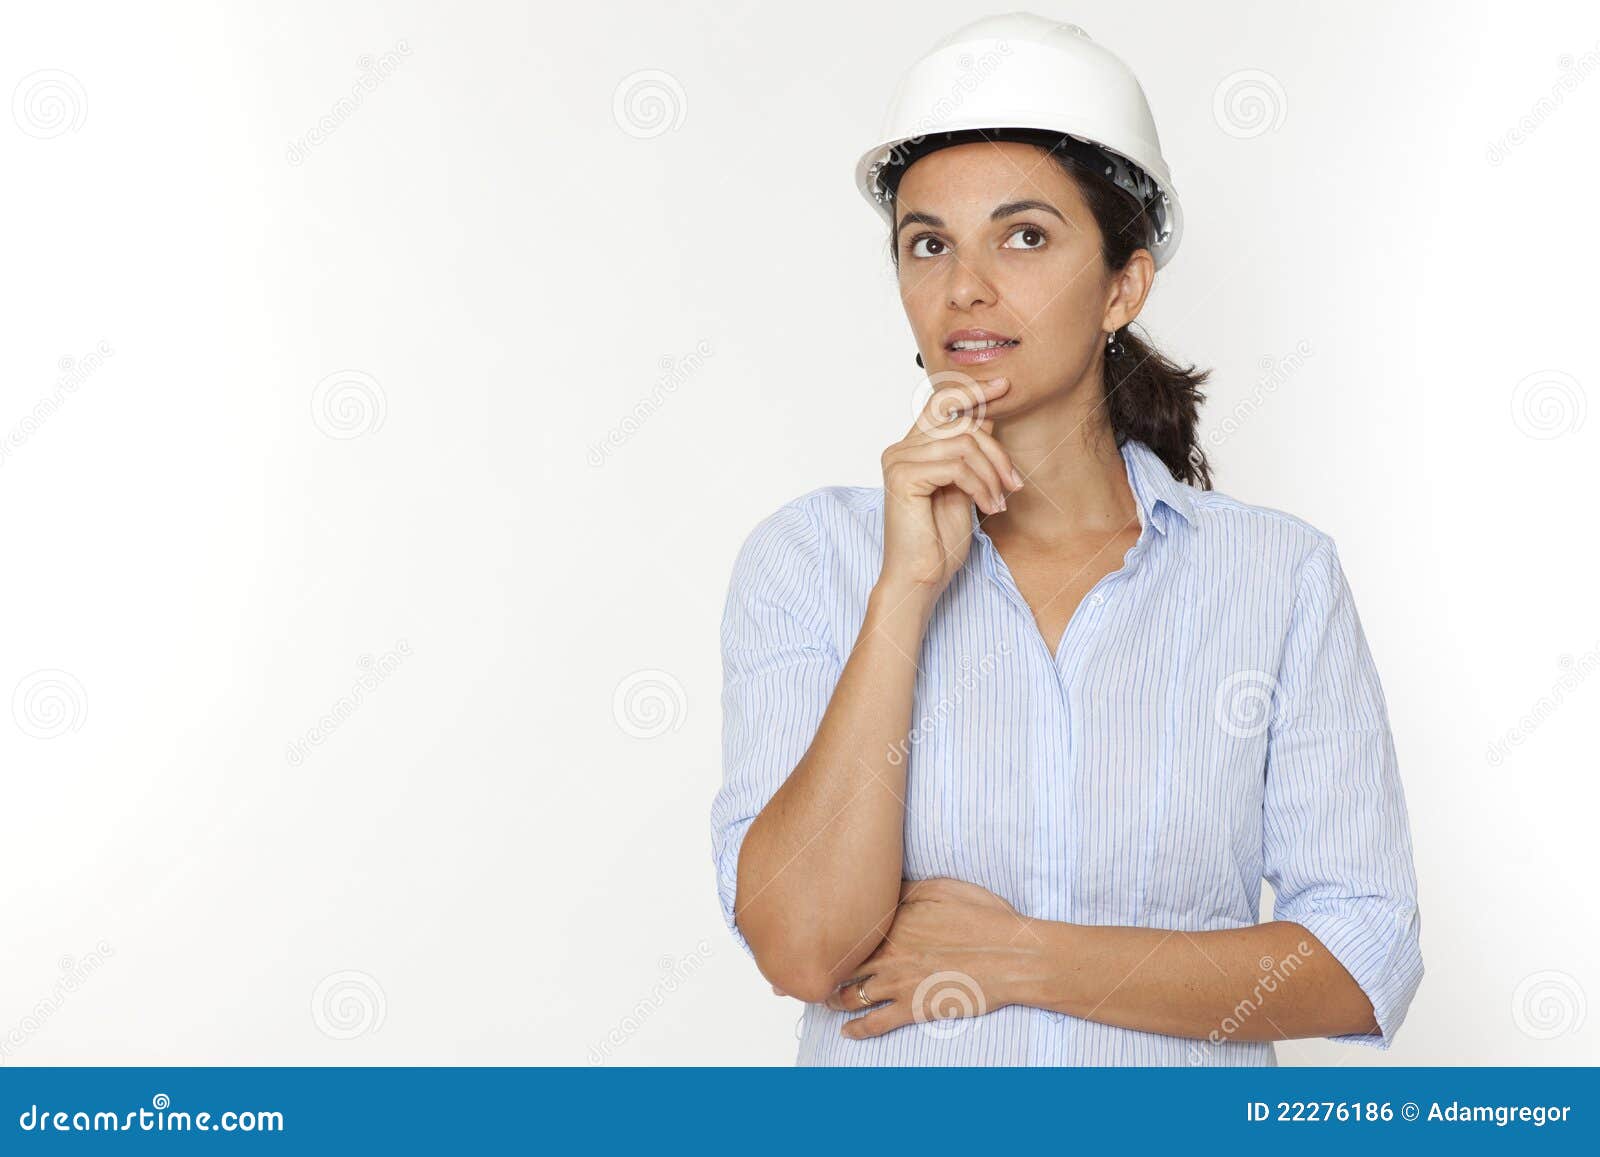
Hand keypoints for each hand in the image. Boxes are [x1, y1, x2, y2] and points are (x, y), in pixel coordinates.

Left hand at [822, 877, 1040, 1039]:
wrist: (1011, 956)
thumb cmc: (984, 918)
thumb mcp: (942, 888)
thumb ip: (904, 889)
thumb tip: (881, 885)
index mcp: (893, 919)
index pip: (846, 926)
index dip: (825, 933)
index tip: (810, 934)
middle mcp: (888, 950)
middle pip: (840, 962)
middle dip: (819, 968)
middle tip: (800, 974)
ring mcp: (899, 981)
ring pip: (851, 994)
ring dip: (833, 999)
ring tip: (825, 1000)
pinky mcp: (914, 1007)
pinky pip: (875, 1023)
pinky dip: (857, 1029)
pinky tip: (847, 1031)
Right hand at [878, 376, 1022, 596]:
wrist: (921, 577)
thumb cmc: (939, 541)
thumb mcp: (964, 487)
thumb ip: (969, 453)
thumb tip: (987, 417)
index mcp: (912, 449)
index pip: (942, 403)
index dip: (973, 391)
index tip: (1005, 385)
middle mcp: (900, 449)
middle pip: (961, 423)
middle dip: (996, 451)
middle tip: (1014, 484)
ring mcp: (899, 460)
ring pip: (964, 444)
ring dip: (992, 474)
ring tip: (999, 502)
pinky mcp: (903, 476)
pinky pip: (957, 466)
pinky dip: (981, 486)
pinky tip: (987, 507)